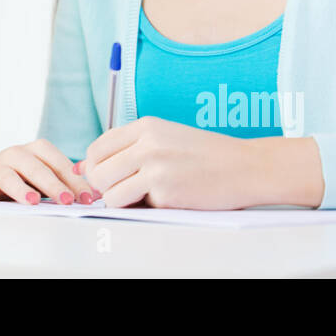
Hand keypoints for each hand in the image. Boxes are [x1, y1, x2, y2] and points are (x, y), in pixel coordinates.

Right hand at [0, 137, 97, 204]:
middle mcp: (17, 153)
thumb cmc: (28, 177)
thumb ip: (69, 183)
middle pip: (35, 168)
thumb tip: (97, 194)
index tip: (87, 198)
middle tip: (66, 199)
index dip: (74, 180)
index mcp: (37, 149)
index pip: (57, 163)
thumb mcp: (49, 176)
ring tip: (33, 201)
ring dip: (21, 189)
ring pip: (9, 176)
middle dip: (52, 184)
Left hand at [79, 116, 264, 209]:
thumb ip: (132, 148)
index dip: (95, 167)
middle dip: (104, 188)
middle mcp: (146, 143)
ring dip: (122, 202)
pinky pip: (135, 207)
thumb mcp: (167, 138)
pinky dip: (145, 209)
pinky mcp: (164, 191)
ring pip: (109, 194)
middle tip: (124, 193)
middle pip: (97, 171)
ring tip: (145, 198)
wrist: (246, 167)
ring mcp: (154, 167)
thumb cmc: (208, 156)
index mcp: (145, 127)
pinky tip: (167, 199)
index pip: (97, 147)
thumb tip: (88, 168)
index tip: (107, 178)